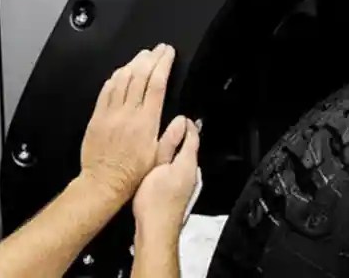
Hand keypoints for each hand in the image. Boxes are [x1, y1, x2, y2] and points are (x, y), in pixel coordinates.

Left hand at [79, 44, 175, 203]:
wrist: (104, 182)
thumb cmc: (133, 173)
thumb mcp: (160, 158)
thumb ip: (172, 137)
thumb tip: (183, 120)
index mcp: (146, 122)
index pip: (157, 84)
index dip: (163, 64)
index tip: (168, 54)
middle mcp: (128, 113)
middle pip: (141, 76)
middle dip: (151, 58)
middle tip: (159, 49)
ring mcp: (111, 113)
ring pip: (122, 79)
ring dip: (133, 63)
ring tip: (143, 55)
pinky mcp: (97, 117)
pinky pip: (106, 91)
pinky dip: (115, 77)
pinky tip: (121, 71)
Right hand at [133, 116, 199, 233]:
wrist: (156, 230)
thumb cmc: (154, 202)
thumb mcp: (157, 165)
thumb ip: (169, 144)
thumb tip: (180, 123)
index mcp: (189, 163)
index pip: (194, 136)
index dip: (189, 125)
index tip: (184, 118)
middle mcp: (193, 174)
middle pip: (191, 149)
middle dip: (183, 138)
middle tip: (173, 128)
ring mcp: (190, 186)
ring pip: (185, 162)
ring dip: (178, 153)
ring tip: (166, 146)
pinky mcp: (183, 195)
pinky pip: (181, 174)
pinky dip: (174, 166)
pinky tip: (162, 169)